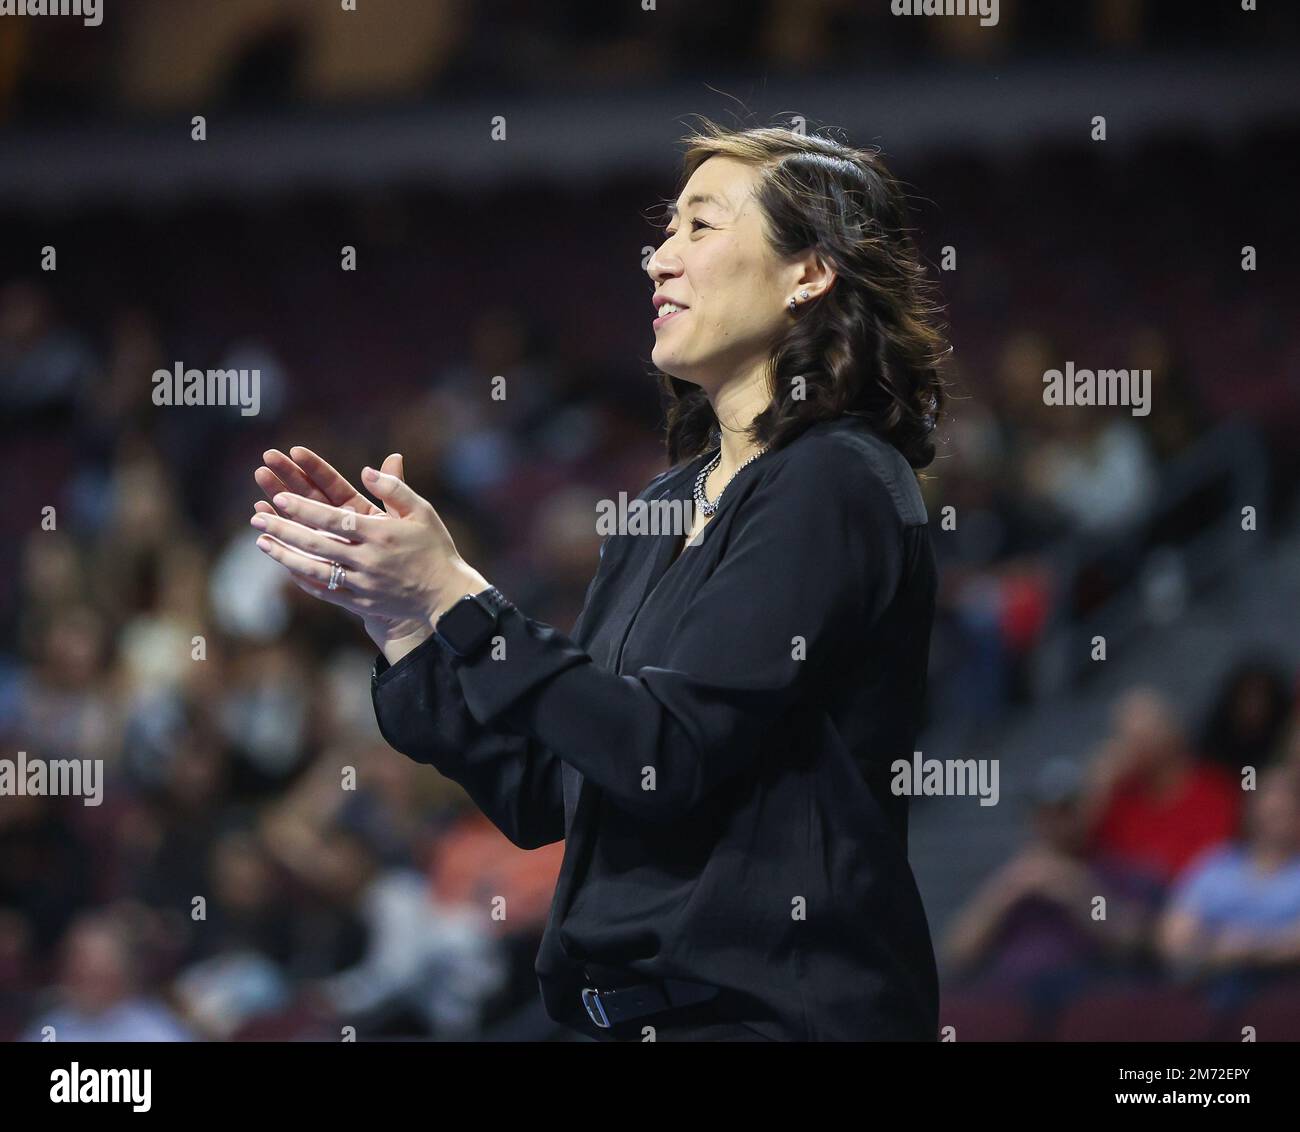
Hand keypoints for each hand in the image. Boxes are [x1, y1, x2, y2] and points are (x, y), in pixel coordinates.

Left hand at [250, 450, 489, 651]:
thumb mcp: (422, 512)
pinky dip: (302, 579)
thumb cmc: (434, 549)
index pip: (335, 518)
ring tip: (261, 541)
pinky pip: (325, 591)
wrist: (446, 596)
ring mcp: (362, 583)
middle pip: (317, 542)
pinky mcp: (360, 602)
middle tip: (258, 516)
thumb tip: (367, 470)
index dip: (305, 508)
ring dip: (285, 554)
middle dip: (284, 528)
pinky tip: (286, 567)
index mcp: (382, 534)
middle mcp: (368, 559)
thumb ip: (395, 488)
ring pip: (315, 568)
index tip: (280, 498)